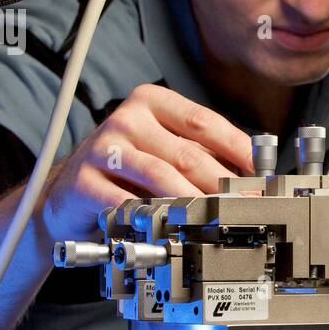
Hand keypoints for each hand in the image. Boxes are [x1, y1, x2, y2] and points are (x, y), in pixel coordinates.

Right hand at [37, 83, 253, 242]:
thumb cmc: (127, 170)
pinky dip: (155, 216)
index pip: (203, 121)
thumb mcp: (163, 150)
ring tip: (217, 219)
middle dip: (222, 184)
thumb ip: (201, 153)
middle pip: (187, 153)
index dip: (237, 148)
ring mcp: (103, 148)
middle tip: (244, 205)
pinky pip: (129, 202)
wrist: (68, 193)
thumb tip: (251, 173)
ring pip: (162, 177)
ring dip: (195, 201)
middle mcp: (126, 119)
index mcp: (150, 102)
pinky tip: (173, 227)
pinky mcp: (85, 182)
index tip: (260, 172)